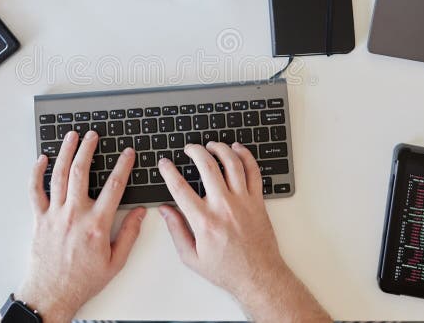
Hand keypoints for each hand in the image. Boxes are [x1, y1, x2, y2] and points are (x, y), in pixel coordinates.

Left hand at [16, 131, 145, 322]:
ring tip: (72, 137)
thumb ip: (130, 234)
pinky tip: (43, 160)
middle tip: (93, 135)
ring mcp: (55, 215)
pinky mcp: (40, 219)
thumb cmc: (83, 280)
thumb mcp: (116, 261)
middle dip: (88, 149)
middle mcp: (74, 215)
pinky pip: (35, 191)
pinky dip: (37, 173)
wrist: (52, 293)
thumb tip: (141, 213)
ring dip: (66, 152)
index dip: (123, 166)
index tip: (128, 153)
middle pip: (82, 172)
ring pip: (59, 175)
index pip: (114, 186)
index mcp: (96, 224)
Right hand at [157, 142, 330, 322]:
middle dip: (194, 151)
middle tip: (189, 148)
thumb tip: (165, 210)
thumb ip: (176, 230)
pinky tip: (237, 150)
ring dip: (219, 149)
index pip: (180, 188)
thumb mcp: (192, 257)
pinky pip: (253, 171)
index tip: (164, 163)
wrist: (258, 277)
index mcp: (204, 221)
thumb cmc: (226, 270)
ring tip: (211, 145)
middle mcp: (224, 207)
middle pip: (207, 166)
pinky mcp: (258, 201)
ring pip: (231, 163)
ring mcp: (243, 202)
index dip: (169, 171)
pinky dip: (245, 156)